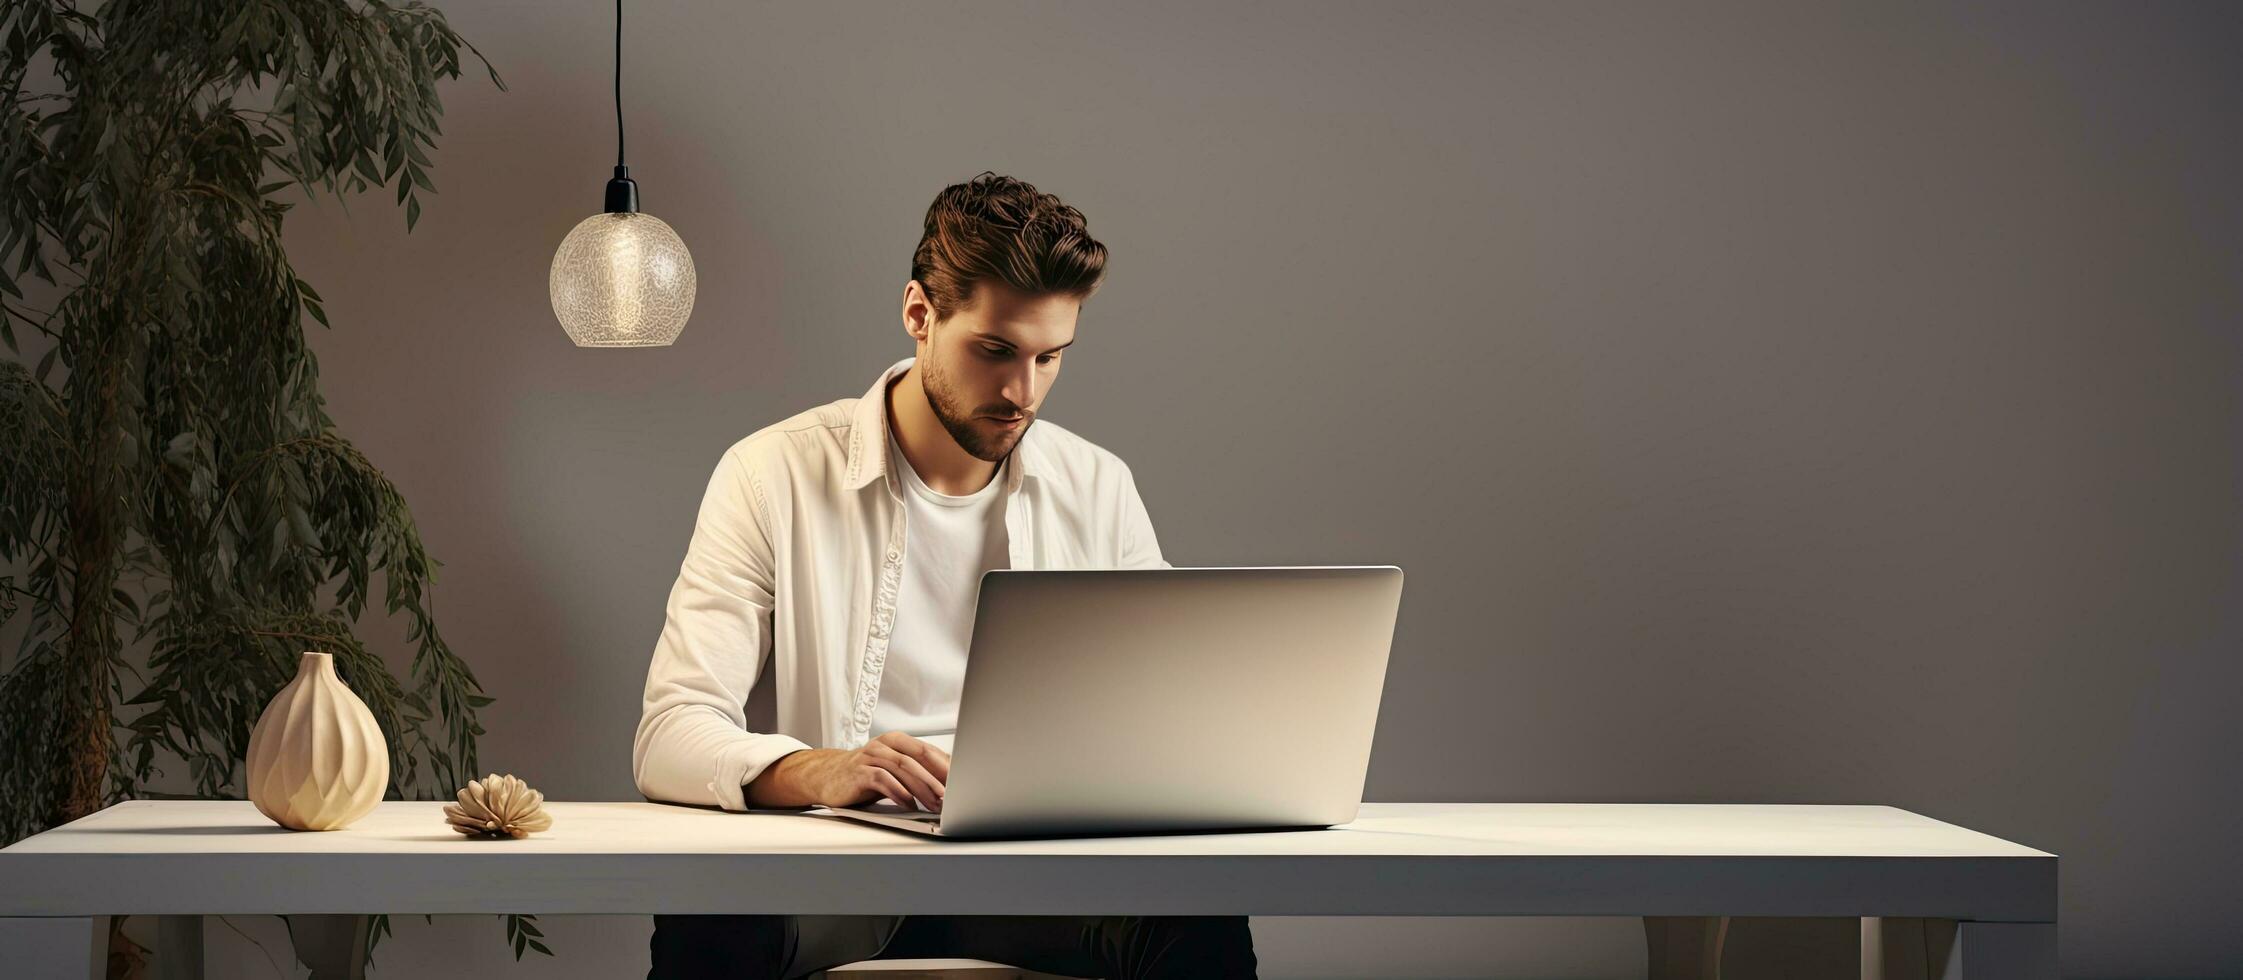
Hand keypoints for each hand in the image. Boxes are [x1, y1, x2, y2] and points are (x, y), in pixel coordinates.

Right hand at [745, 731, 950, 811]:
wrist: (826, 777)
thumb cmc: (865, 775)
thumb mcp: (892, 770)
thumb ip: (915, 772)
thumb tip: (950, 784)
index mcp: (897, 741)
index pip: (928, 751)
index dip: (947, 766)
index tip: (964, 782)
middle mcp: (884, 745)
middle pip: (918, 756)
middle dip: (939, 776)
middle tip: (954, 793)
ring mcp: (870, 756)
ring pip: (903, 768)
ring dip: (922, 787)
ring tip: (936, 803)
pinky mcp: (858, 772)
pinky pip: (882, 780)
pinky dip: (898, 792)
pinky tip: (909, 804)